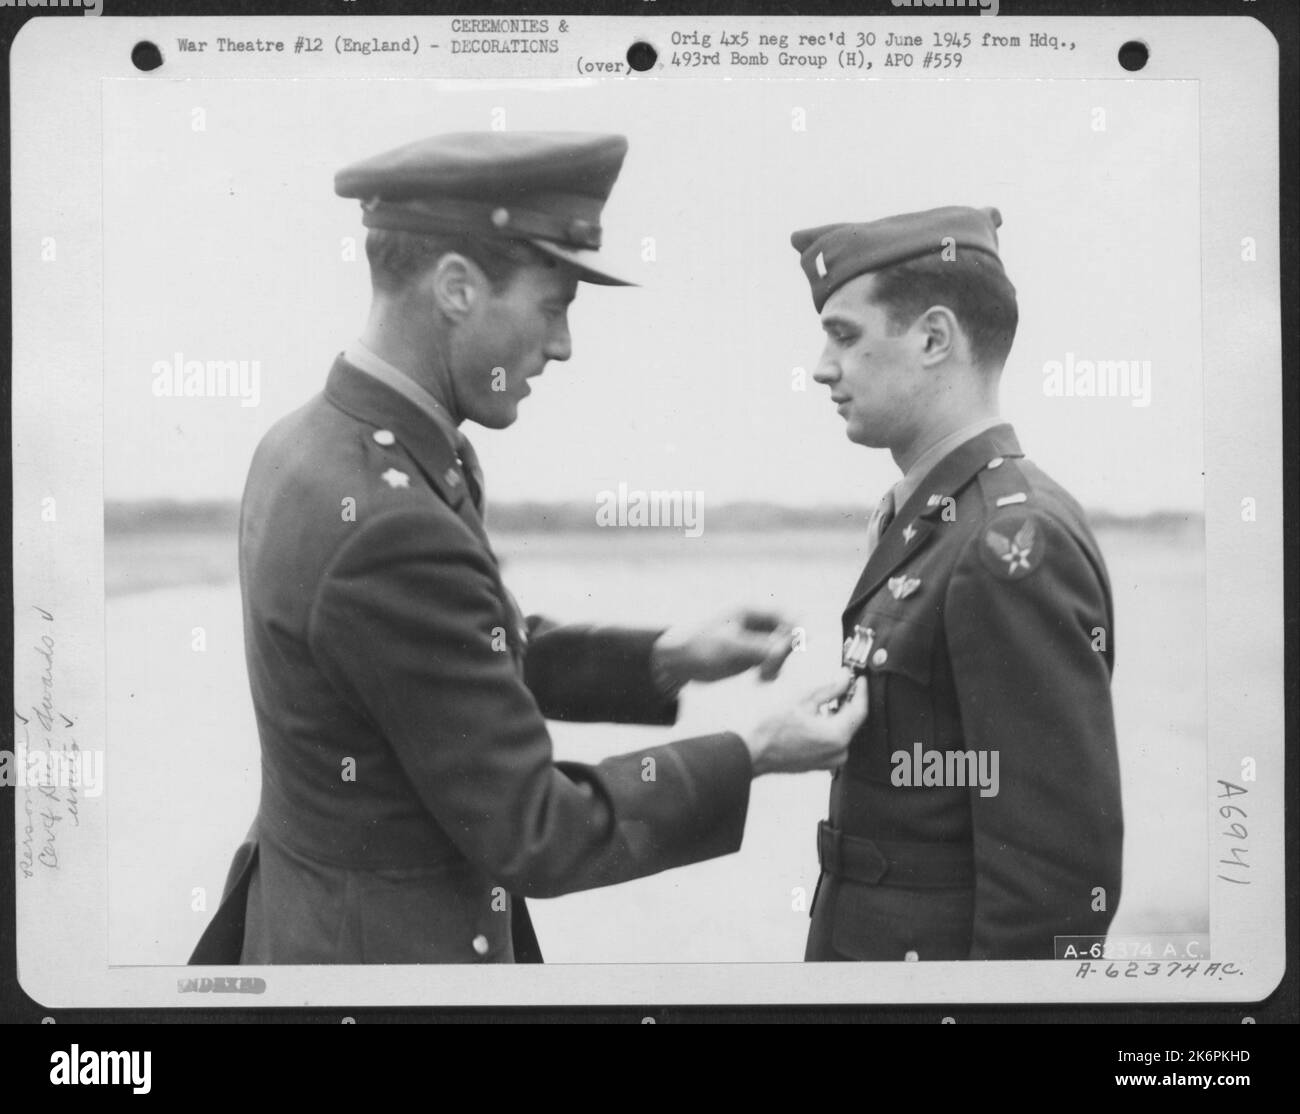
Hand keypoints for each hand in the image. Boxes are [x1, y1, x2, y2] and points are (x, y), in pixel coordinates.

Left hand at [651, 608, 798, 687]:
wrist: (676, 661)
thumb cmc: (697, 646)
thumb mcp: (728, 647)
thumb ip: (758, 647)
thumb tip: (784, 648)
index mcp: (749, 610)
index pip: (785, 616)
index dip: (795, 631)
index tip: (794, 649)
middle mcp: (756, 623)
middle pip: (787, 634)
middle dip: (784, 652)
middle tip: (769, 670)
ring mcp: (754, 639)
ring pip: (781, 650)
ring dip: (778, 664)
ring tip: (763, 678)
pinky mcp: (751, 656)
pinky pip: (771, 662)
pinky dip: (771, 671)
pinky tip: (761, 680)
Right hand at [743, 672, 867, 775]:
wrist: (747, 750)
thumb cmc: (768, 726)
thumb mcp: (803, 697)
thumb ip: (831, 687)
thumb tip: (846, 678)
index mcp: (837, 736)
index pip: (860, 709)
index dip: (860, 690)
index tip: (859, 678)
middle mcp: (836, 753)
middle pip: (852, 721)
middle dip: (848, 700)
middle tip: (842, 682)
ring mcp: (826, 761)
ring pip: (840, 731)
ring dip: (836, 713)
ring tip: (826, 696)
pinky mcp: (816, 764)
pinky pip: (830, 742)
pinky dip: (826, 726)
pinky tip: (814, 714)